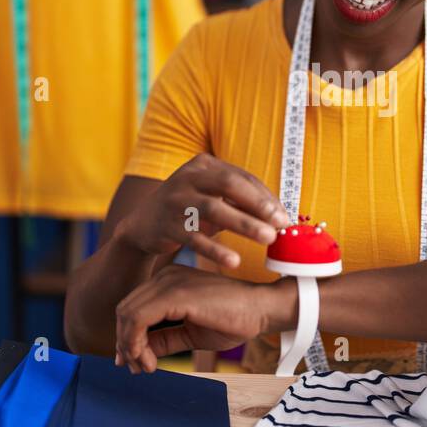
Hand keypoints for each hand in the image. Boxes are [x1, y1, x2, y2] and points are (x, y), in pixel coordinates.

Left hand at [115, 264, 295, 372]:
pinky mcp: (174, 293)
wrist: (262, 309)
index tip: (135, 363)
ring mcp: (168, 282)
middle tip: (136, 369)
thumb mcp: (191, 333)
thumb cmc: (234, 320)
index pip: (133, 308)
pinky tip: (149, 361)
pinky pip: (138, 318)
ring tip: (144, 367)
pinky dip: (136, 342)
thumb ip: (165, 339)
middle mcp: (165, 277)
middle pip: (124, 310)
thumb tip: (140, 354)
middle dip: (125, 344)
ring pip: (126, 314)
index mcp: (168, 282)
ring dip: (129, 346)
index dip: (127, 337)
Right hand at [120, 153, 291, 269]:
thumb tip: (280, 215)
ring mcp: (174, 200)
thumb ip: (240, 201)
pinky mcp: (165, 225)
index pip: (241, 178)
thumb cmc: (188, 210)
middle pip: (228, 185)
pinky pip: (194, 238)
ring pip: (214, 210)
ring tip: (268, 239)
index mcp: (202, 165)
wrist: (142, 225)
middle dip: (257, 204)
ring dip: (244, 224)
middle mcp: (186, 177)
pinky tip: (234, 261)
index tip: (284, 216)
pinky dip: (215, 249)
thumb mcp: (211, 198)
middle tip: (280, 223)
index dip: (265, 197)